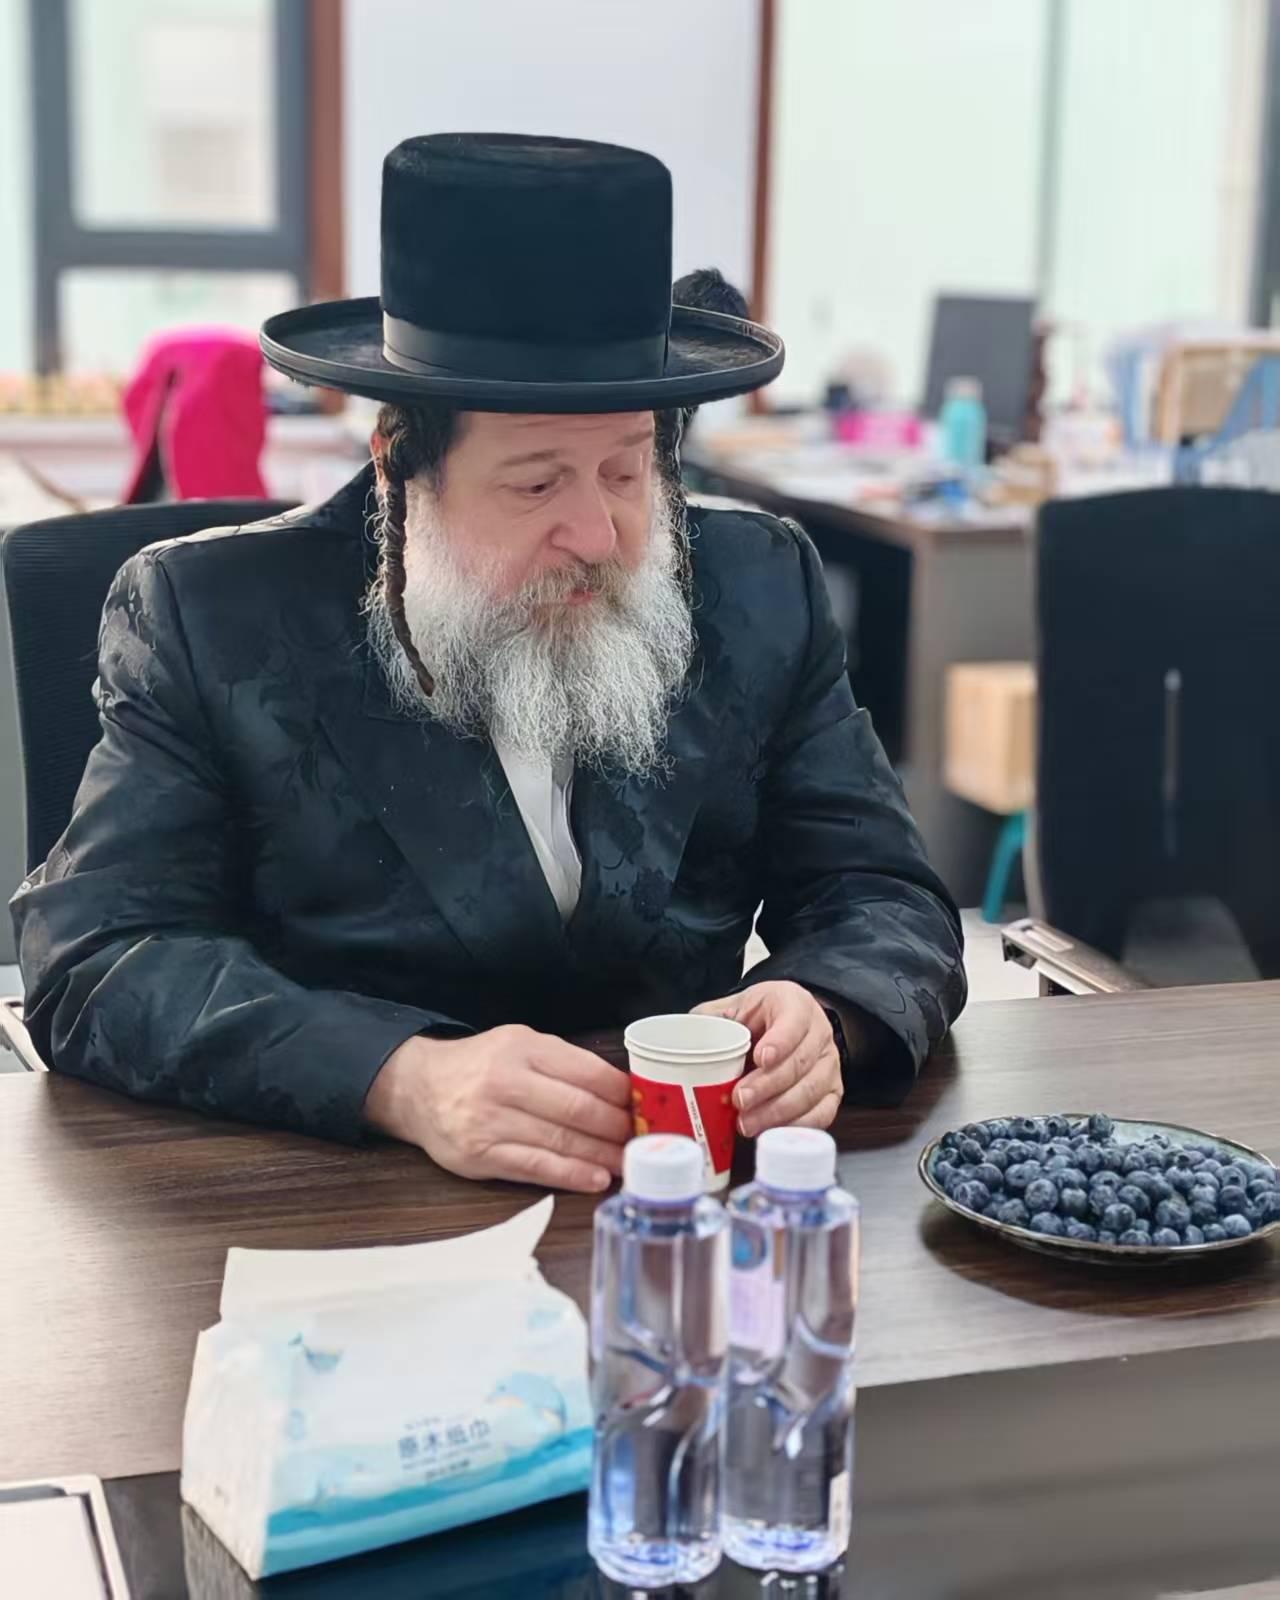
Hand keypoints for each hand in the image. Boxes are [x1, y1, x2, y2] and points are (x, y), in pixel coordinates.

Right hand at [364, 1026, 631, 1191]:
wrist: (418, 1088)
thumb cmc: (481, 1066)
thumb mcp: (519, 1044)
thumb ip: (563, 1063)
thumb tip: (620, 1091)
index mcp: (522, 1048)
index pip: (586, 1072)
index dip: (622, 1094)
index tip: (643, 1107)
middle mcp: (505, 1082)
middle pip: (578, 1109)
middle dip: (617, 1128)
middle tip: (642, 1140)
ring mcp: (490, 1121)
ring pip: (561, 1142)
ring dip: (602, 1156)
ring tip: (628, 1163)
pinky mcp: (481, 1155)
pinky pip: (536, 1168)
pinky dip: (571, 1175)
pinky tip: (595, 1178)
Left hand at [694, 981, 841, 1136]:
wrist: (782, 1025)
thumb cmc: (755, 1018)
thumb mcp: (733, 1007)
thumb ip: (711, 1019)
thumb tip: (683, 1039)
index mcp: (794, 1002)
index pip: (794, 1020)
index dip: (780, 1041)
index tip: (760, 1058)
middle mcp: (819, 1031)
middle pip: (801, 1062)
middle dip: (769, 1085)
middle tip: (740, 1099)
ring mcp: (830, 1062)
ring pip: (812, 1090)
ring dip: (778, 1111)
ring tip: (747, 1122)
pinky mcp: (832, 1090)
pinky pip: (822, 1113)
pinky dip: (796, 1125)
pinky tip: (770, 1131)